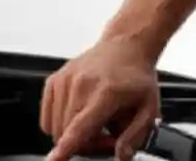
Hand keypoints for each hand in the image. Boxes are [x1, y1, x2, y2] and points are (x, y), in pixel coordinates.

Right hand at [41, 36, 161, 160]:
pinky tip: (79, 115)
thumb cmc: (136, 77)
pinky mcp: (53, 81)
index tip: (54, 160)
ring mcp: (65, 81)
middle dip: (86, 144)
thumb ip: (135, 135)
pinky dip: (60, 125)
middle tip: (107, 135)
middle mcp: (82, 84)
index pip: (81, 125)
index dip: (67, 146)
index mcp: (107, 92)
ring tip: (95, 123)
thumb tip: (122, 155)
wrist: (126, 46)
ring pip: (55, 129)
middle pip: (68, 133)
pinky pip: (46, 119)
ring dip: (72, 135)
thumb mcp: (149, 108)